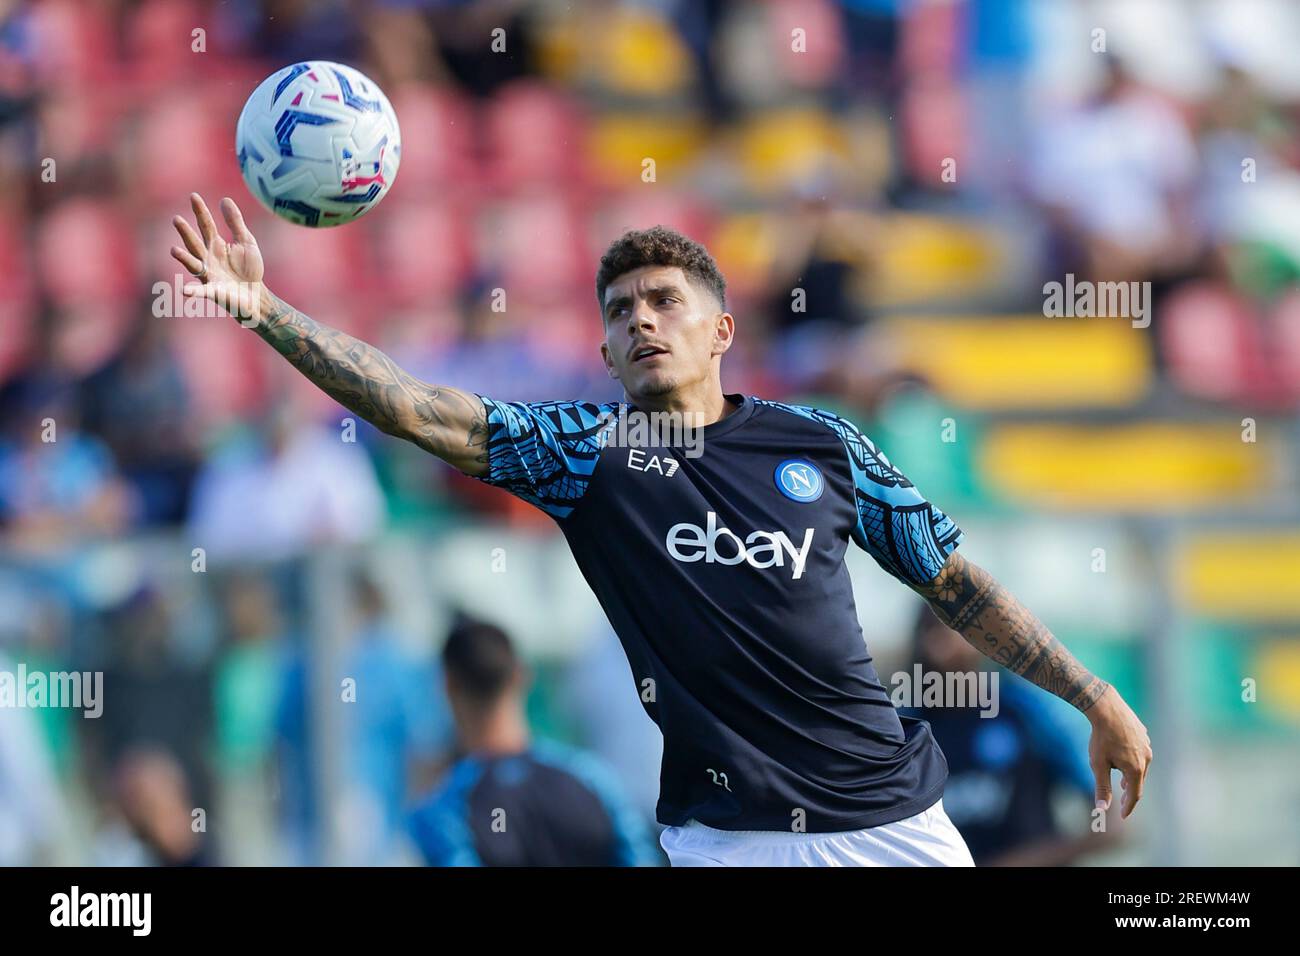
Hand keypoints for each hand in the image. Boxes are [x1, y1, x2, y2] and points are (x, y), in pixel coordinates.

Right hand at [170, 193, 265, 323]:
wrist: (256, 295)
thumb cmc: (249, 268)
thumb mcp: (246, 241)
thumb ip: (235, 222)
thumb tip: (224, 199)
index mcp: (215, 245)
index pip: (205, 225)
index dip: (200, 211)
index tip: (193, 196)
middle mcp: (207, 258)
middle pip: (194, 243)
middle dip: (185, 233)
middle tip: (176, 219)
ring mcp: (208, 275)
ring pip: (193, 264)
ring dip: (183, 258)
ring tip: (173, 250)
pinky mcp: (214, 291)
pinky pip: (202, 291)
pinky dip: (193, 291)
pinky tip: (184, 291)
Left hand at [1086, 686, 1152, 818]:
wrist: (1106, 707)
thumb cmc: (1100, 737)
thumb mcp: (1098, 765)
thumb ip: (1102, 787)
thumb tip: (1102, 809)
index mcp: (1136, 768)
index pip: (1135, 795)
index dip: (1128, 807)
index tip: (1123, 816)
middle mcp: (1146, 757)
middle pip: (1139, 780)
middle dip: (1130, 792)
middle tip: (1123, 802)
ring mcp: (1147, 744)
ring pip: (1140, 765)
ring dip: (1132, 775)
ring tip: (1123, 782)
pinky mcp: (1143, 734)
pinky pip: (1140, 752)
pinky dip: (1133, 759)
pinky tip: (1124, 757)